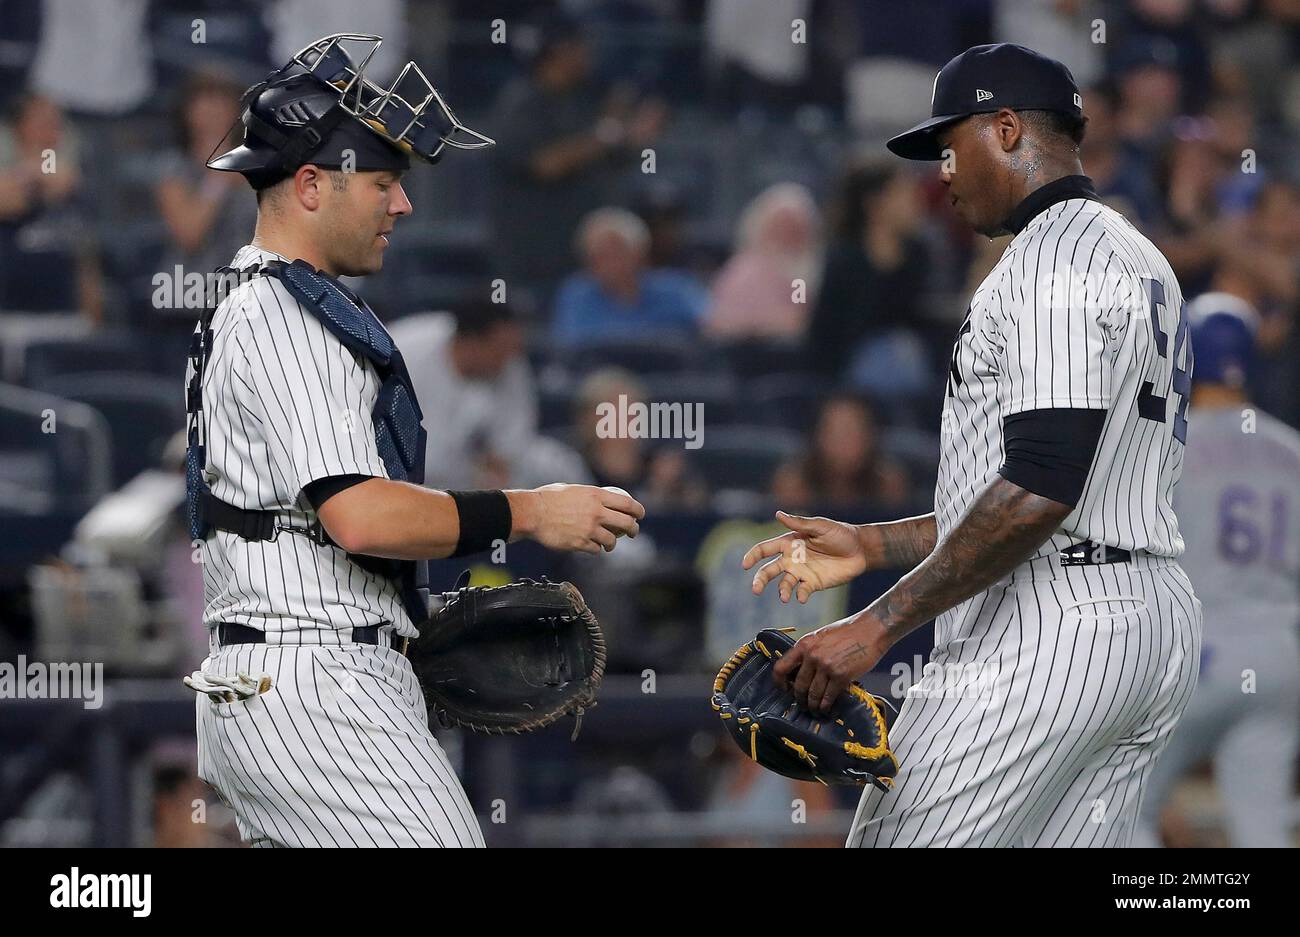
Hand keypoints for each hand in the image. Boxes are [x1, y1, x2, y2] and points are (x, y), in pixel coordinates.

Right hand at [523, 483, 644, 554]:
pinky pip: (595, 549)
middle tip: (632, 532)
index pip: (627, 504)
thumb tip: (600, 498)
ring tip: (609, 545)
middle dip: (633, 530)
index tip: (639, 515)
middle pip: (626, 523)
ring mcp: (589, 529)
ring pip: (612, 540)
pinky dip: (595, 549)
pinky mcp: (580, 543)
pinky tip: (591, 547)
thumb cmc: (548, 498)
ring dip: (612, 544)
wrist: (532, 513)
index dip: (638, 511)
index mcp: (596, 496)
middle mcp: (596, 512)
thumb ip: (589, 495)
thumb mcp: (573, 489)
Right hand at [742, 511, 867, 602]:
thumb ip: (799, 523)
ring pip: (783, 584)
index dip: (752, 556)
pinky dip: (799, 596)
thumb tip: (777, 514)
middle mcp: (791, 559)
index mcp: (789, 543)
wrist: (860, 550)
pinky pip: (801, 592)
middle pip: (769, 570)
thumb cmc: (840, 533)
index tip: (745, 565)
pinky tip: (802, 597)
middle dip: (760, 580)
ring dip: (781, 591)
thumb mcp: (820, 526)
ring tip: (784, 597)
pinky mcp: (813, 584)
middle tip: (755, 590)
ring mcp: (801, 573)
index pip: (764, 549)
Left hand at [772, 614, 887, 713]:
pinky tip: (826, 708)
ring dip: (813, 706)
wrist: (872, 629)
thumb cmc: (849, 631)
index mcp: (804, 644)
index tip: (784, 689)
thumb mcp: (821, 637)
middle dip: (800, 699)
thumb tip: (801, 672)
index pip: (781, 667)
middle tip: (803, 704)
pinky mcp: (841, 676)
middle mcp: (812, 656)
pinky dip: (826, 706)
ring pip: (813, 694)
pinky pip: (828, 697)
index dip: (779, 683)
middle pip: (799, 686)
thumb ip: (810, 652)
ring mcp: (826, 666)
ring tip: (815, 709)